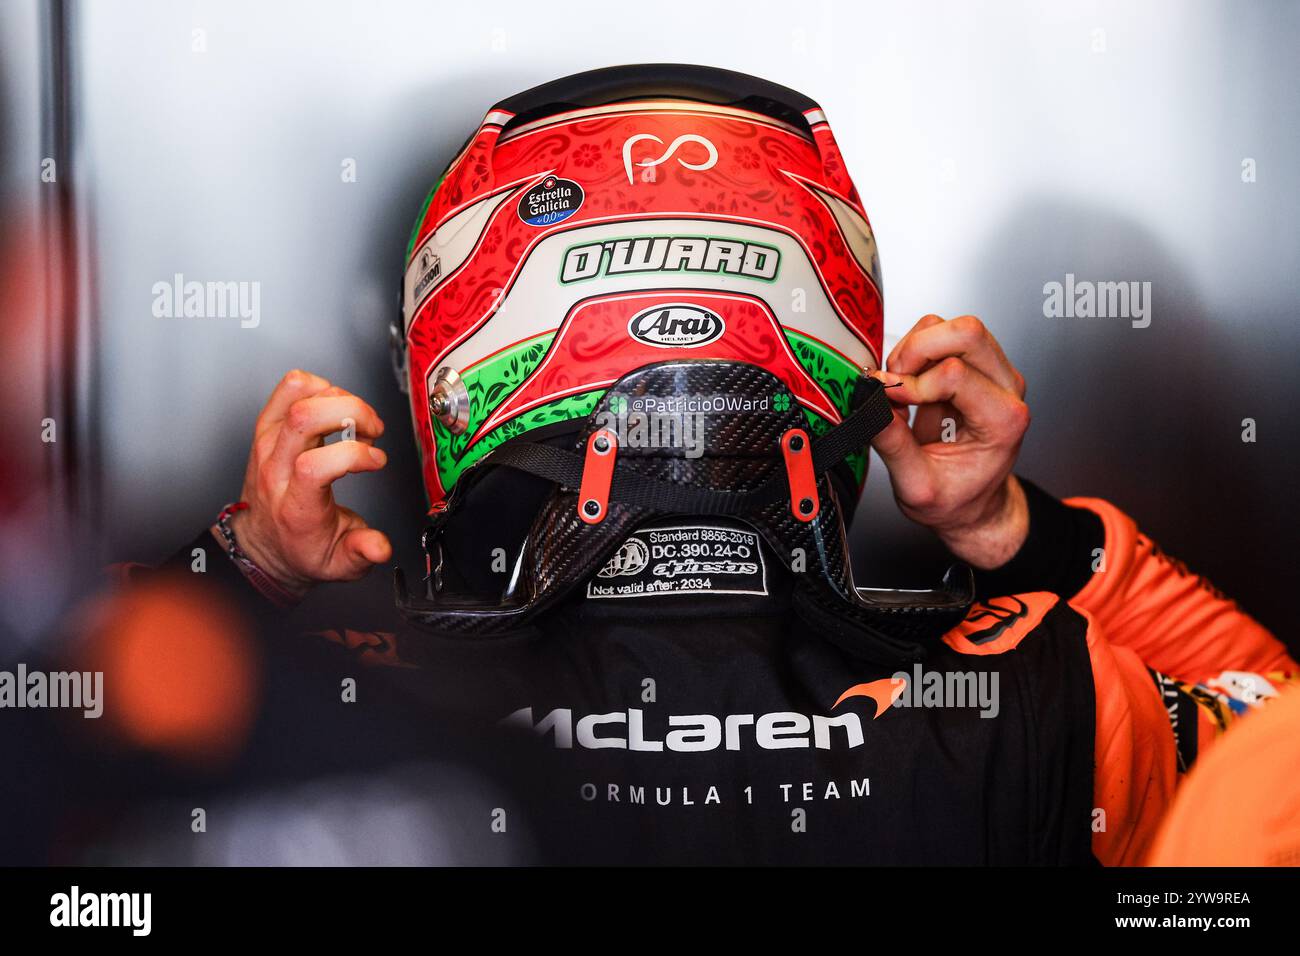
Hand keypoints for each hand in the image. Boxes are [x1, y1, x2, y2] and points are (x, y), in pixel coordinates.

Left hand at [218, 370, 392, 595]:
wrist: (263, 544)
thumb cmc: (300, 546)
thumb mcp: (338, 565)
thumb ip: (361, 554)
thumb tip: (380, 547)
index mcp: (296, 505)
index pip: (315, 465)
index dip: (356, 455)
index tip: (377, 460)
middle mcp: (276, 470)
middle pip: (304, 417)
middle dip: (353, 411)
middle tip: (373, 429)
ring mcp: (267, 444)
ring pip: (296, 395)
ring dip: (338, 396)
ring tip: (356, 419)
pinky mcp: (266, 428)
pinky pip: (289, 389)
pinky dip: (319, 388)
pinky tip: (335, 408)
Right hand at [869, 315, 1030, 569]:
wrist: (973, 504)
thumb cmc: (957, 499)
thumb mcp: (917, 487)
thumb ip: (893, 446)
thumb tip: (870, 406)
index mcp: (1003, 421)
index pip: (954, 373)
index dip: (911, 385)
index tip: (891, 406)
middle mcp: (1006, 390)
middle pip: (967, 333)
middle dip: (917, 350)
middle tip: (895, 381)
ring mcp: (994, 374)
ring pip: (952, 327)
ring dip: (915, 350)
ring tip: (901, 387)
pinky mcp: (975, 366)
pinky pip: (942, 335)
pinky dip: (915, 351)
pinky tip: (908, 382)